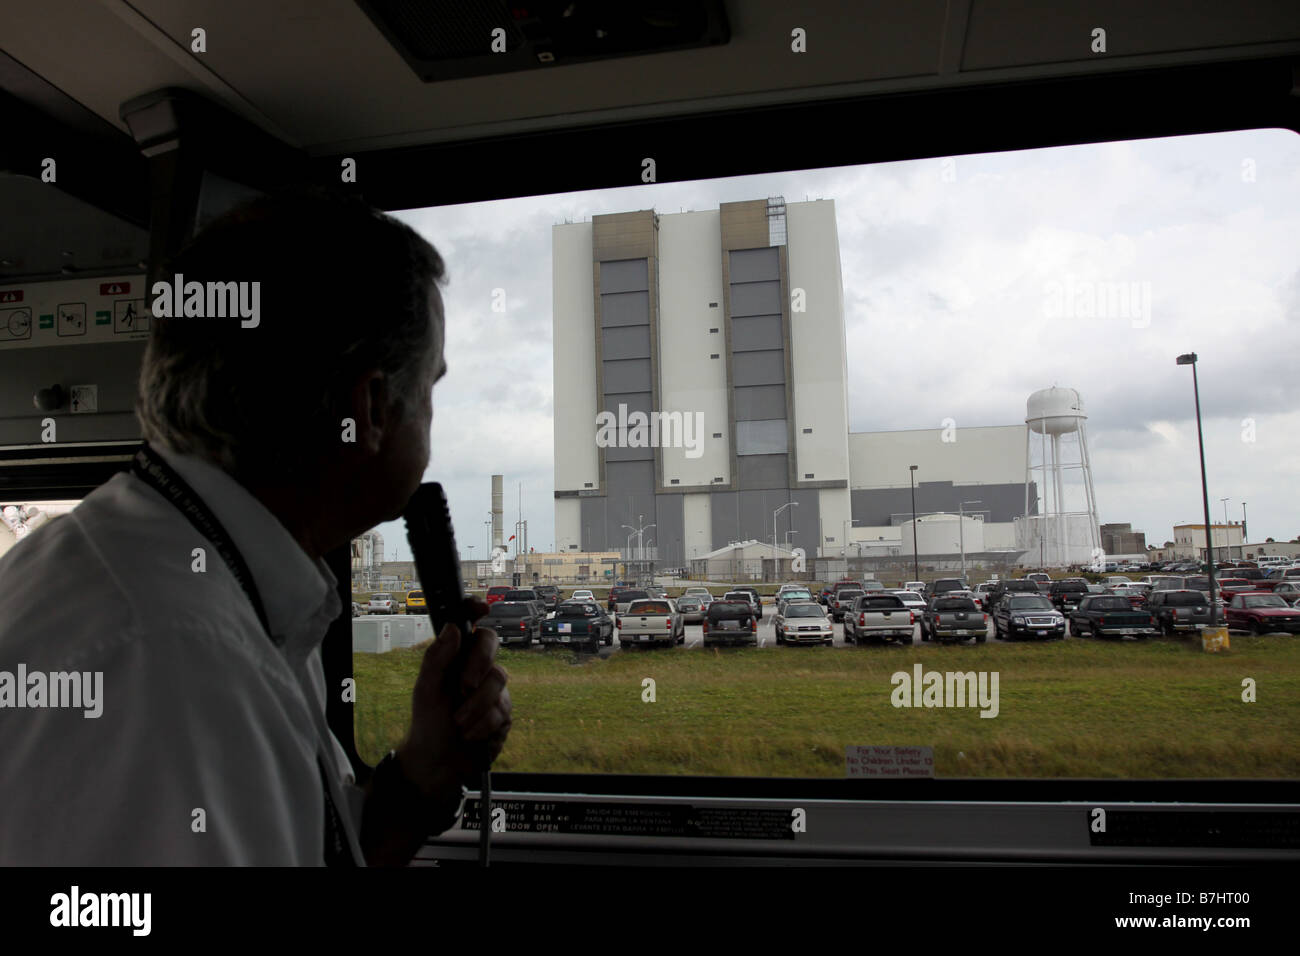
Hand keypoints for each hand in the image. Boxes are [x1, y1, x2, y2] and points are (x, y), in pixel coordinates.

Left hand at [398, 597, 511, 795]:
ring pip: (498, 682)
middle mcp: (477, 668)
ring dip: (475, 709)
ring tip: (459, 725)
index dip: (476, 609)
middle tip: (462, 688)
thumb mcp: (425, 690)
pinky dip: (482, 727)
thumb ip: (437, 658)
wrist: (439, 763)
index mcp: (456, 657)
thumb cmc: (429, 723)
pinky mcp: (504, 713)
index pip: (469, 625)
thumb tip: (453, 627)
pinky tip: (471, 736)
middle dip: (477, 665)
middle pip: (491, 645)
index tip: (482, 607)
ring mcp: (493, 690)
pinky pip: (502, 712)